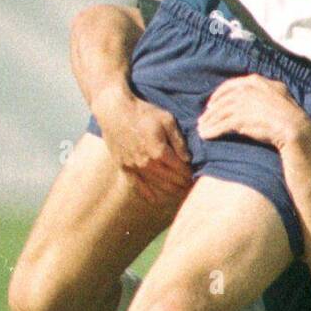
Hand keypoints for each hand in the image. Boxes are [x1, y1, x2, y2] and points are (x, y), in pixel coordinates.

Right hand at [93, 82, 192, 204]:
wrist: (115, 110)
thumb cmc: (144, 112)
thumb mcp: (167, 120)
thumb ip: (179, 141)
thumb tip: (188, 159)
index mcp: (159, 151)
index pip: (180, 169)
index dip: (189, 174)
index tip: (195, 176)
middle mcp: (147, 163)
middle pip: (170, 179)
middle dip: (182, 184)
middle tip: (190, 187)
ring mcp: (134, 167)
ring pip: (156, 184)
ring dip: (169, 190)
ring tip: (179, 192)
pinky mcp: (123, 167)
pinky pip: (137, 185)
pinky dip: (147, 194)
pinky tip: (155, 200)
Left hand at [198, 74, 310, 151]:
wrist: (294, 126)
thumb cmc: (289, 112)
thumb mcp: (278, 93)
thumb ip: (263, 90)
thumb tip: (255, 90)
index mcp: (255, 81)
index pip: (229, 86)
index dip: (218, 95)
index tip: (211, 104)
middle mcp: (246, 90)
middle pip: (221, 100)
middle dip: (210, 111)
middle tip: (203, 119)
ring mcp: (242, 104)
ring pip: (219, 113)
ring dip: (208, 122)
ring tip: (201, 130)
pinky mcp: (240, 119)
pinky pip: (221, 125)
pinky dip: (212, 131)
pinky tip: (206, 136)